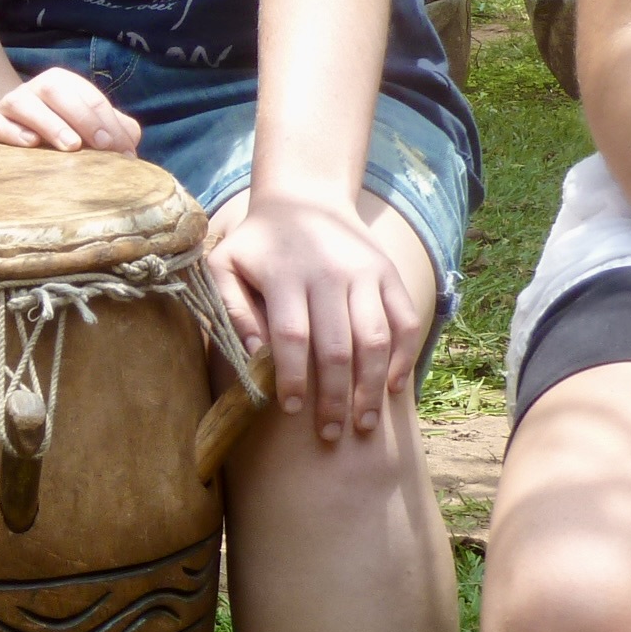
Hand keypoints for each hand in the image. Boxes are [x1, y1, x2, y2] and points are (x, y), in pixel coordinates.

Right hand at [0, 65, 142, 153]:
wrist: (10, 127)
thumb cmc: (58, 128)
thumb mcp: (88, 125)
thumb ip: (114, 129)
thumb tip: (130, 145)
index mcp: (63, 83)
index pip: (90, 96)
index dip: (109, 121)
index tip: (123, 149)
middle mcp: (35, 88)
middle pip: (58, 90)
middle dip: (84, 116)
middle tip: (103, 145)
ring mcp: (9, 105)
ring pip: (24, 104)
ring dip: (50, 123)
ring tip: (71, 146)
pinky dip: (10, 131)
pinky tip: (29, 143)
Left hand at [207, 190, 420, 442]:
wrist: (303, 197)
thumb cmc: (258, 243)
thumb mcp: (226, 264)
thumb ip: (231, 308)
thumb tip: (253, 354)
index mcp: (286, 274)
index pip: (290, 336)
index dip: (292, 377)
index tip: (291, 409)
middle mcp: (330, 273)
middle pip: (336, 347)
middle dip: (334, 397)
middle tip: (329, 434)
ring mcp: (366, 273)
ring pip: (375, 340)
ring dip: (371, 387)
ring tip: (364, 423)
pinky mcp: (390, 273)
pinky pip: (405, 322)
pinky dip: (402, 357)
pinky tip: (392, 388)